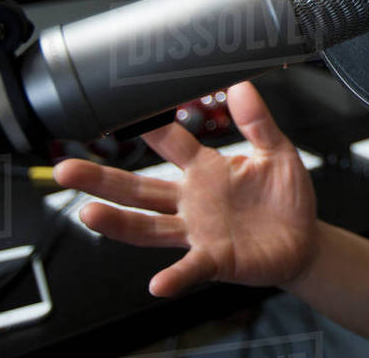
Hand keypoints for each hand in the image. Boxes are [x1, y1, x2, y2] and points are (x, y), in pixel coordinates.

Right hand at [52, 81, 317, 296]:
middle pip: (139, 189)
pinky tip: (157, 283)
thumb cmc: (285, 197)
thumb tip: (241, 84)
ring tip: (87, 214)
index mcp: (206, 170)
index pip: (172, 143)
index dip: (151, 128)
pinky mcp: (216, 260)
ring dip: (119, 223)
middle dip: (101, 180)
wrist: (305, 240)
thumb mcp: (277, 151)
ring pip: (149, 228)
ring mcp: (199, 232)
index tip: (123, 113)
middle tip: (64, 169)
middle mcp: (192, 201)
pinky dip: (174, 277)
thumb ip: (257, 121)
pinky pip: (190, 268)